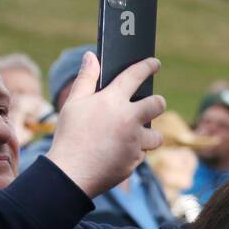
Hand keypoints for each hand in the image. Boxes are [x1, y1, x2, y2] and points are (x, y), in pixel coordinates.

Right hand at [46, 53, 164, 198]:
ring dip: (148, 134)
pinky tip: (118, 151)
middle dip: (158, 102)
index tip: (155, 63)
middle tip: (152, 104)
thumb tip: (91, 56)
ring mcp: (135, 141)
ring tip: (132, 134)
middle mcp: (129, 119)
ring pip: (157, 135)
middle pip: (158, 104)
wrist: (72, 172)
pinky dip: (133, 151)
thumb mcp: (73, 103)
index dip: (147, 66)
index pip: (135, 76)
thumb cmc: (70, 135)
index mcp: (112, 100)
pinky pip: (142, 153)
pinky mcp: (136, 160)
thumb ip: (86, 79)